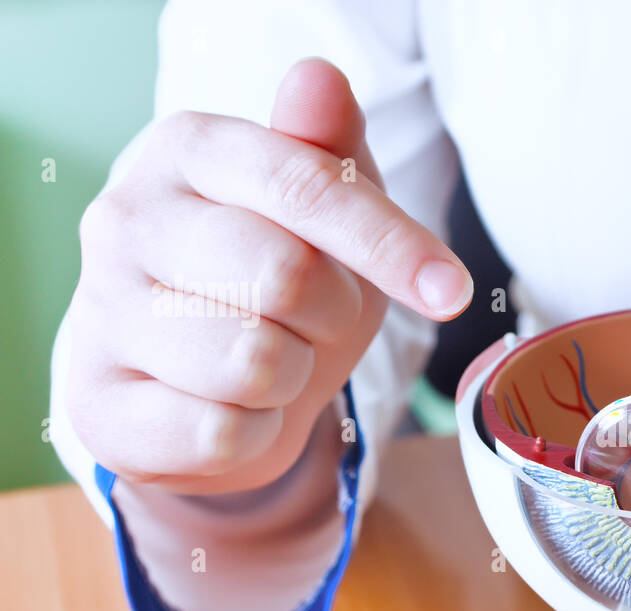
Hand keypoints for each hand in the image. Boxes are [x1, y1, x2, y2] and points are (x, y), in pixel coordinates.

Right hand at [63, 58, 470, 495]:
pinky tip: (232, 407)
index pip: (305, 185)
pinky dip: (256, 431)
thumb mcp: (322, 212)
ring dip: (294, 377)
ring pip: (254, 364)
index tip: (452, 291)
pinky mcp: (101, 404)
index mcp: (187, 150)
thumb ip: (329, 150)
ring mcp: (102, 312)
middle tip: (318, 318)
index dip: (390, 243)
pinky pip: (223, 432)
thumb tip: (320, 80)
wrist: (192, 379)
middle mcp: (126, 220)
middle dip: (334, 313)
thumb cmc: (271, 278)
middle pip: (285, 277)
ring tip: (269, 359)